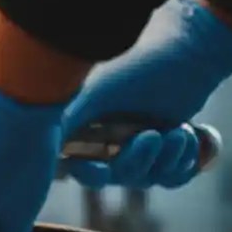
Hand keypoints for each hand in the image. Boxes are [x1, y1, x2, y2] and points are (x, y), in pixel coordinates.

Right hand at [62, 0, 231, 188]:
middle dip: (138, 159)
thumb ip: (66, 123)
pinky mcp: (169, 150)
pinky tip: (187, 136)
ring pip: (148, 177)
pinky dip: (183, 162)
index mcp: (89, 130)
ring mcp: (141, 147)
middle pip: (119, 175)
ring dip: (167, 158)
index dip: (89, 173)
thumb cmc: (135, 69)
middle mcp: (112, 141)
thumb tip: (44, 148)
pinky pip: (173, 177)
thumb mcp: (93, 94)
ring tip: (180, 131)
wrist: (186, 54)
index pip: (79, 167)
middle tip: (153, 135)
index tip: (101, 168)